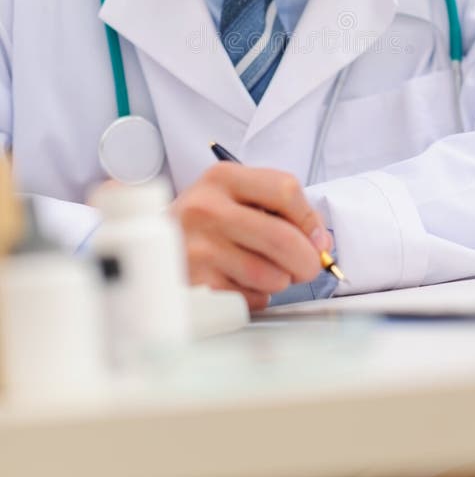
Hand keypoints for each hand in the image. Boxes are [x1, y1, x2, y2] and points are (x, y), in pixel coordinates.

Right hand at [171, 163, 331, 310]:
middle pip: (283, 238)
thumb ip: (281, 211)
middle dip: (307, 260)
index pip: (286, 189)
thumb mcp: (236, 197)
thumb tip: (321, 244)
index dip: (310, 218)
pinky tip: (239, 282)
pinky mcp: (195, 285)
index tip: (316, 237)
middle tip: (308, 267)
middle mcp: (206, 209)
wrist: (150, 246)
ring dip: (280, 280)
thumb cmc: (207, 223)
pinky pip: (251, 298)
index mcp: (222, 178)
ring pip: (271, 274)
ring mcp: (198, 248)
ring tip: (264, 271)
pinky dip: (257, 296)